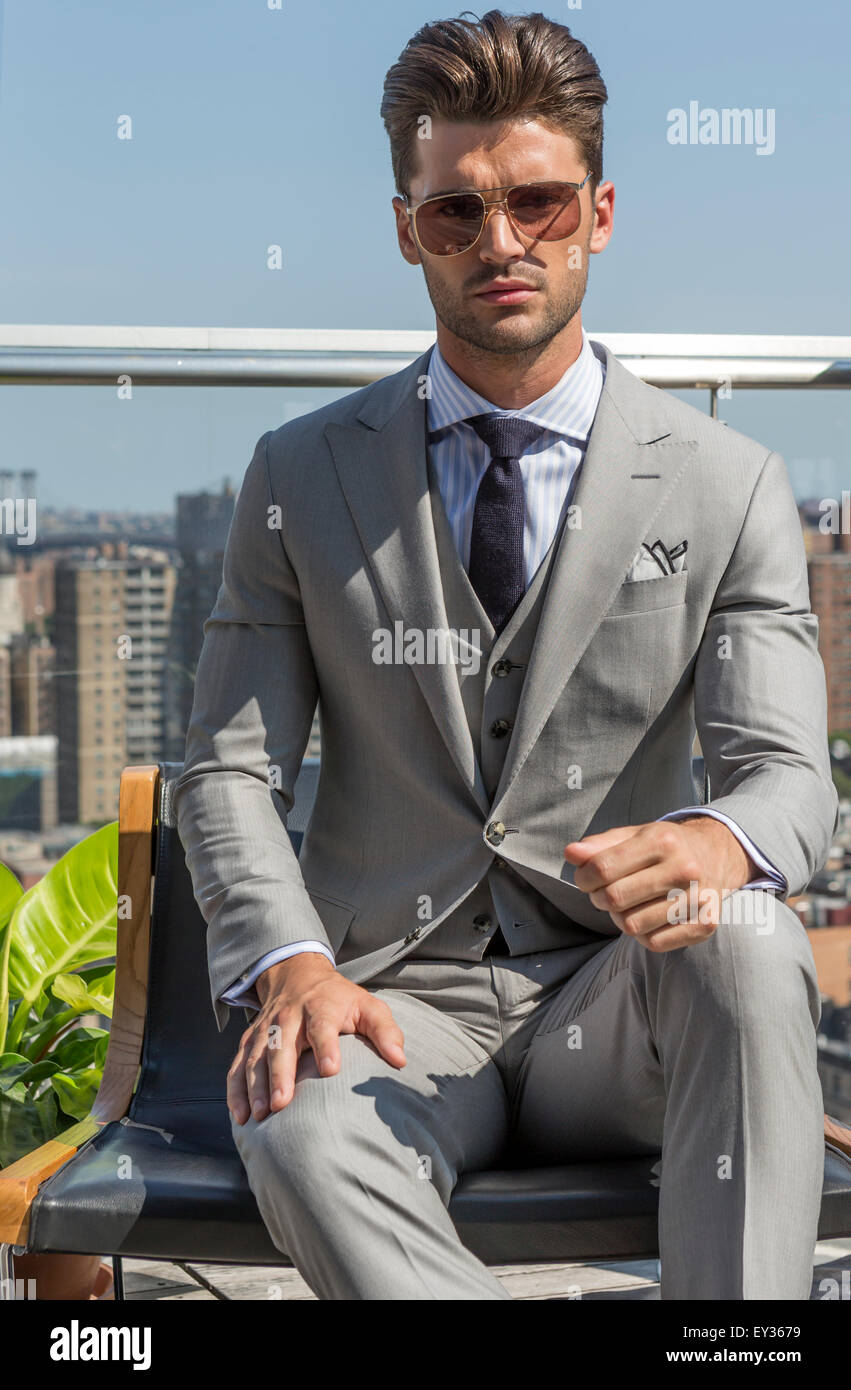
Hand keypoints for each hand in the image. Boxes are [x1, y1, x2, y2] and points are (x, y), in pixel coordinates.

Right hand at [227, 953, 405, 1124]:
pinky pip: (237, 1064)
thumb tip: (399, 1060)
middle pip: (281, 1043)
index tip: (331, 1069)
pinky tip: (240, 1115)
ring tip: (259, 1114)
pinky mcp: (250, 1039)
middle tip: (281, 1103)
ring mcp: (266, 1028)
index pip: (322, 1025)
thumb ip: (385, 1031)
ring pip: (254, 1056)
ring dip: (254, 1085)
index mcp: (320, 1007)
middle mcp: (288, 1016)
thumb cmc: (339, 1000)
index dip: (326, 1046)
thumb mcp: (367, 1006)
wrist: (298, 975)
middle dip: (280, 1073)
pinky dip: (234, 1090)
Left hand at [564, 817, 757, 952]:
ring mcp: (698, 899)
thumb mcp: (634, 835)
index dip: (583, 878)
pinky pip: (654, 943)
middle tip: (604, 893)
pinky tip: (648, 917)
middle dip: (598, 898)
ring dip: (620, 918)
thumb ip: (600, 845)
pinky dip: (642, 934)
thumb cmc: (666, 846)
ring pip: (632, 925)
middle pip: (614, 898)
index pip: (603, 868)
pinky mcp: (706, 925)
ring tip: (628, 904)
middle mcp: (684, 868)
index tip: (584, 879)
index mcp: (662, 840)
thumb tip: (570, 853)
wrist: (717, 854)